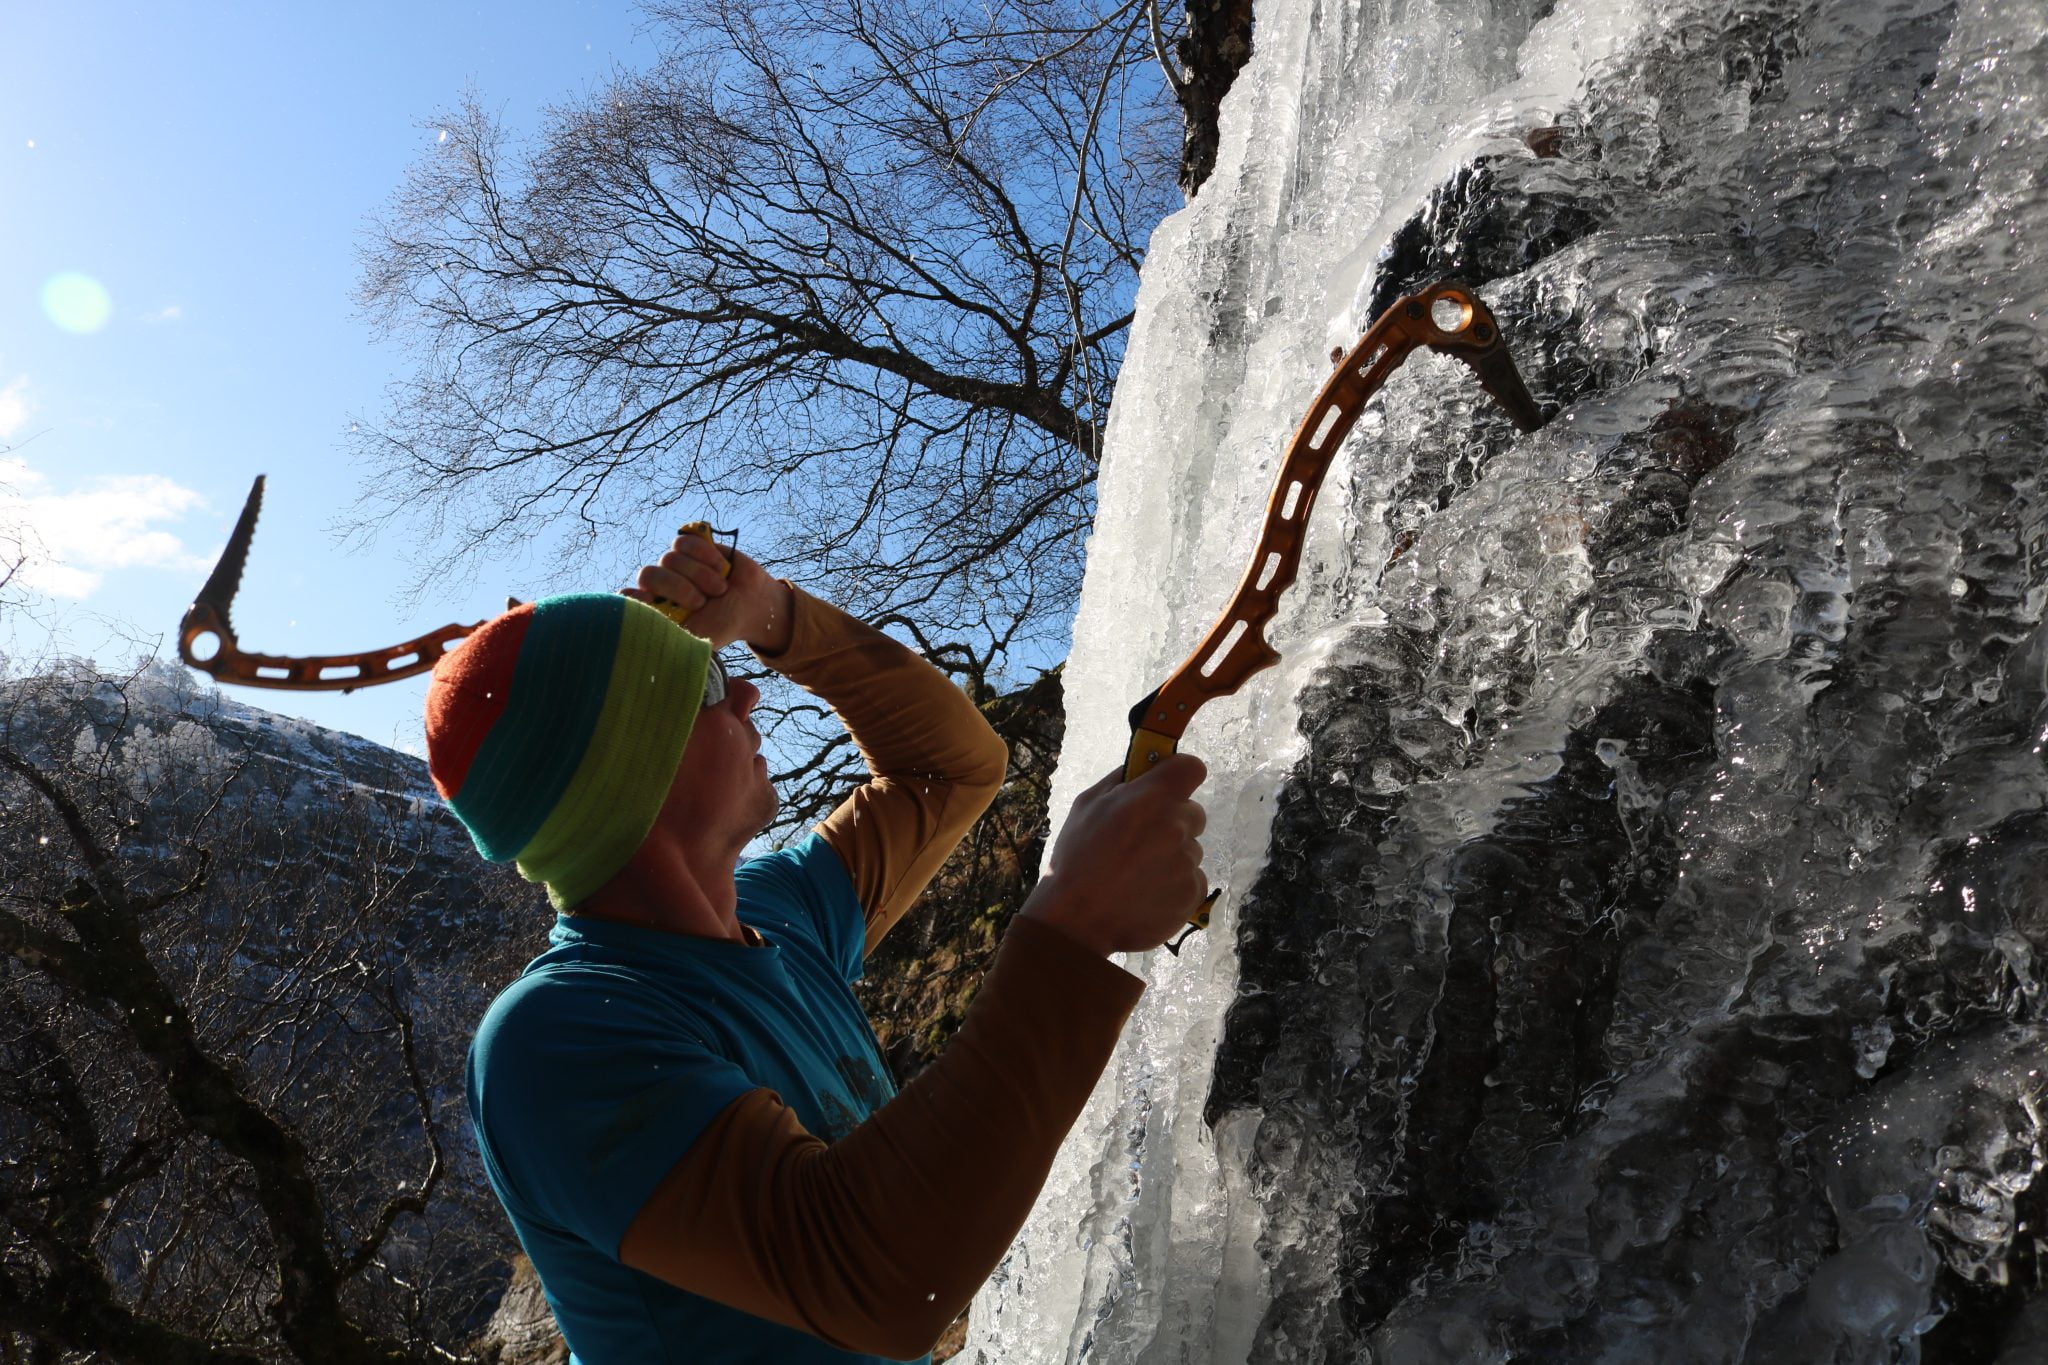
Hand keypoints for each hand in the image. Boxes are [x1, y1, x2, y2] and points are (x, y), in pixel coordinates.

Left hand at [624, 532, 793, 653]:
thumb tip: (633, 609)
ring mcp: (675, 564)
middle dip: (679, 588)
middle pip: (649, 574)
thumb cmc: (723, 624)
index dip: (637, 597)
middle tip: (702, 602)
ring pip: (669, 558)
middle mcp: (661, 585)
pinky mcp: (691, 547)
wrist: (753, 604)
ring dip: (700, 575)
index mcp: (656, 608)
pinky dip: (705, 554)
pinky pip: (685, 542)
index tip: (658, 604)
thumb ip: (667, 630)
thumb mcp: (697, 636)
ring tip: (719, 589)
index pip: (627, 597)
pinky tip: (720, 567)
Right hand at [1020, 754, 1208, 956]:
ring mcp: (1188, 861)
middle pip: (1194, 813)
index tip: (1168, 787)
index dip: (1181, 776)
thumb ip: (1120, 781)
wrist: (1078, 919)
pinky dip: (1175, 886)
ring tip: (1136, 875)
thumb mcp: (1086, 805)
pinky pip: (1192, 880)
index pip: (1192, 768)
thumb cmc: (1077, 858)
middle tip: (1142, 841)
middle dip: (1174, 821)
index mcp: (1153, 797)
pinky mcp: (1192, 893)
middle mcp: (1177, 825)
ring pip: (1190, 850)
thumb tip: (1141, 766)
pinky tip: (1146, 894)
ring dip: (1171, 857)